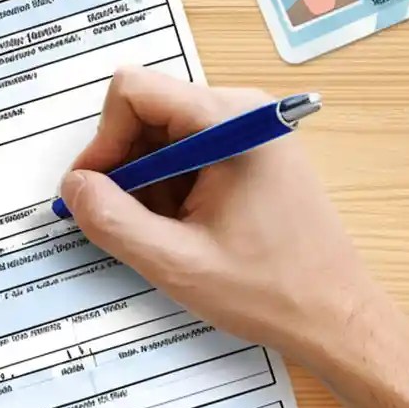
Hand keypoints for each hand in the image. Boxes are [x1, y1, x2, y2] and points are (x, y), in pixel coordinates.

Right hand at [58, 67, 388, 361]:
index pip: (133, 91)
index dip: (103, 141)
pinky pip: (186, 150)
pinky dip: (168, 187)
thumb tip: (72, 187)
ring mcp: (248, 128)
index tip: (95, 192)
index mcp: (230, 122)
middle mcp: (241, 110)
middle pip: (146, 110)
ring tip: (163, 233)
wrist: (336, 316)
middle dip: (123, 165)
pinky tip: (183, 229)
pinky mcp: (250, 150)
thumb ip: (111, 220)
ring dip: (145, 181)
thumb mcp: (176, 263)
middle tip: (123, 221)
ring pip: (162, 133)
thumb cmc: (270, 292)